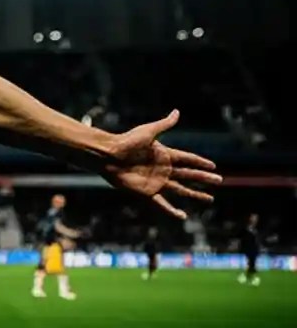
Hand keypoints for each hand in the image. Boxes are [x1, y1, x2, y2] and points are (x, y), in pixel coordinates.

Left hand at [101, 110, 221, 218]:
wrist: (108, 155)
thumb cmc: (126, 141)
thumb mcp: (147, 131)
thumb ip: (164, 124)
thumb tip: (177, 111)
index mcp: (164, 154)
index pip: (187, 158)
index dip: (200, 162)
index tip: (213, 165)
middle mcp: (163, 169)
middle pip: (189, 175)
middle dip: (203, 178)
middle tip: (219, 181)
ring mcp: (156, 181)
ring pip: (181, 190)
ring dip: (195, 194)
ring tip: (210, 199)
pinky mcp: (147, 192)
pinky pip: (162, 203)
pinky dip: (172, 211)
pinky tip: (183, 216)